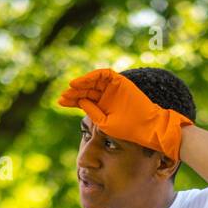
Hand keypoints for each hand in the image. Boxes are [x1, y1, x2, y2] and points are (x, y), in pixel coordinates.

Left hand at [57, 68, 193, 160]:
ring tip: (70, 87)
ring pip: (93, 81)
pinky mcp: (120, 82)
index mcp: (104, 106)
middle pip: (87, 89)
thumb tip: (80, 103)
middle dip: (74, 91)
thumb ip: (94, 114)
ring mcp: (114, 88)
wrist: (148, 128)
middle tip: (62, 96)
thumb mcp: (106, 125)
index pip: (85, 99)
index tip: (60, 102)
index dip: (72, 100)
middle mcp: (107, 96)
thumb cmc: (129, 132)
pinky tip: (80, 82)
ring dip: (81, 83)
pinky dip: (92, 76)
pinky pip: (104, 74)